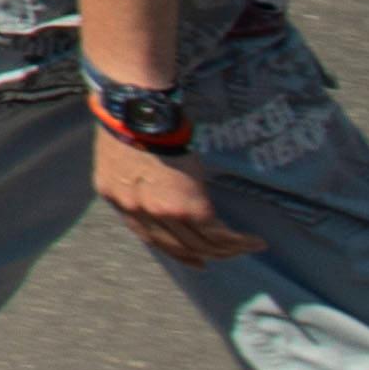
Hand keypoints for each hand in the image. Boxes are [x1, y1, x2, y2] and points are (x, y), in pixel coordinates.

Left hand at [96, 120, 260, 262]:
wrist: (139, 110)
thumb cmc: (130, 119)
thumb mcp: (120, 153)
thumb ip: (132, 177)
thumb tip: (153, 183)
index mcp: (115, 196)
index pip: (145, 234)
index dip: (168, 247)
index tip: (187, 255)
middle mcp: (136, 210)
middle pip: (172, 245)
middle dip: (195, 255)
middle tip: (212, 260)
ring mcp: (163, 212)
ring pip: (199, 244)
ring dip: (225, 251)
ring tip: (242, 249)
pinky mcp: (190, 208)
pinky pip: (218, 234)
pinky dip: (238, 242)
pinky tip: (254, 242)